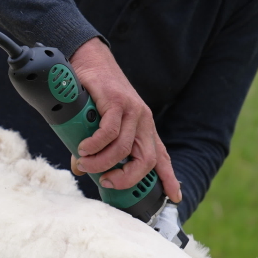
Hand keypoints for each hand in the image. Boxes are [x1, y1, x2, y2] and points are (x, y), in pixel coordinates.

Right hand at [68, 38, 181, 202]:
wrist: (90, 60)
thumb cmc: (93, 93)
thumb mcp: (98, 124)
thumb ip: (95, 148)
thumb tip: (82, 169)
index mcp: (143, 128)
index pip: (161, 156)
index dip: (169, 178)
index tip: (175, 197)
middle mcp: (143, 120)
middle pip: (145, 160)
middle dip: (126, 178)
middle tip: (105, 182)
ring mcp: (132, 110)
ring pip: (123, 148)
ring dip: (102, 162)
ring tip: (85, 163)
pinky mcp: (117, 102)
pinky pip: (109, 132)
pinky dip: (95, 144)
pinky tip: (84, 148)